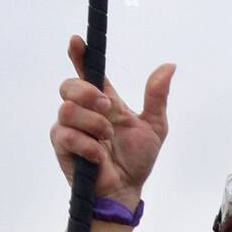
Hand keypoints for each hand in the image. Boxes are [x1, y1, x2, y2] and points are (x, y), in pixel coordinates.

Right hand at [50, 34, 176, 212]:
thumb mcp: (154, 126)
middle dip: (87, 92)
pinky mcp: (61, 146)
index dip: (80, 55)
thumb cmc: (136, 160)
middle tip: (106, 107)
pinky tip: (99, 155)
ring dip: (92, 123)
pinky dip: (87, 144)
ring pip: (67, 108)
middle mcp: (84, 111)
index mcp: (104, 101)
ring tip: (106, 138)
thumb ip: (157, 96)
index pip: (88, 72)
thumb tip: (170, 66)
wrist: (126, 190)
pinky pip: (65, 134)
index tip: (76, 41)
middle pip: (70, 85)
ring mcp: (70, 127)